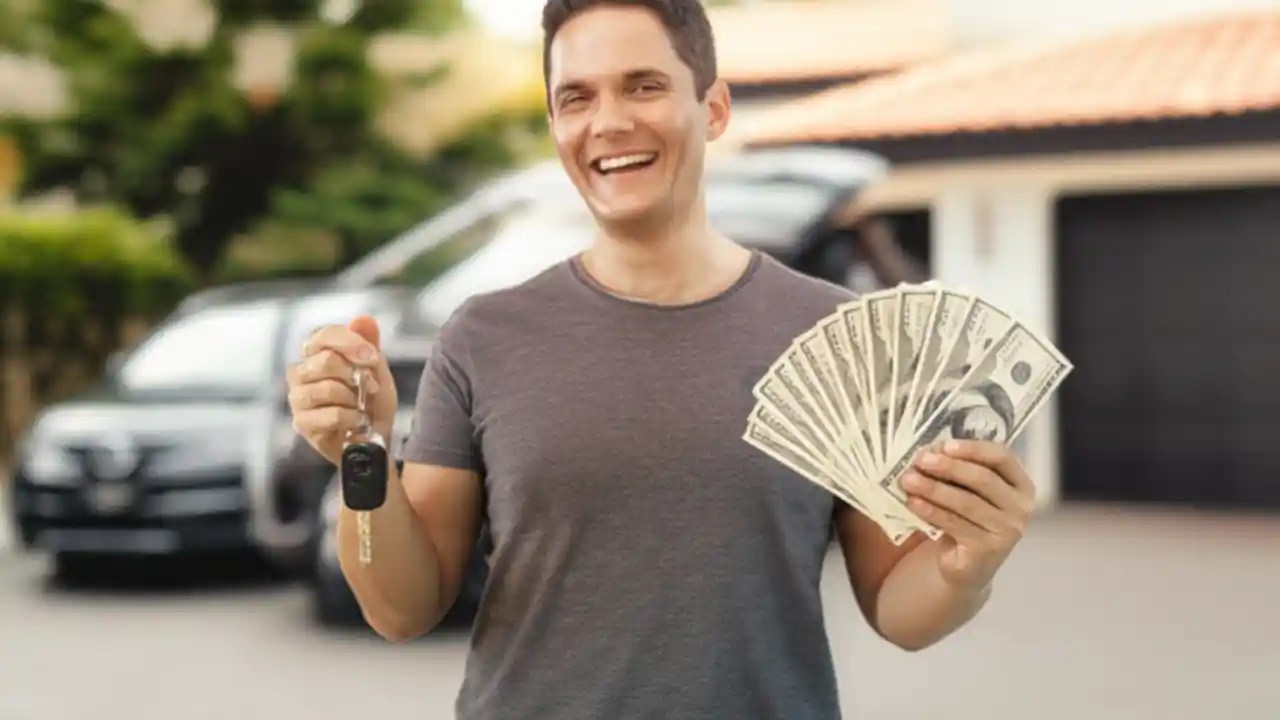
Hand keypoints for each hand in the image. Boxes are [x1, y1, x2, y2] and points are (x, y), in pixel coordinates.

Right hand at [285, 315, 397, 465]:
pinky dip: (351, 418)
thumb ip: (369, 344)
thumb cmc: (371, 402)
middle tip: (371, 387)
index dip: (350, 343)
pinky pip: (330, 414)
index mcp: (316, 352)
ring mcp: (298, 398)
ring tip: (362, 407)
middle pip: (325, 361)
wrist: (374, 439)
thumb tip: (364, 319)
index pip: (324, 334)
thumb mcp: (377, 371)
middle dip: (355, 374)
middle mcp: (301, 372)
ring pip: (326, 389)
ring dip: (353, 399)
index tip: (372, 358)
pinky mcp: (302, 423)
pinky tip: (357, 422)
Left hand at [899, 440, 1034, 591]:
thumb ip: (957, 472)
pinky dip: (931, 511)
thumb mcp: (968, 492)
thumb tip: (931, 451)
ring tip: (908, 480)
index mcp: (1020, 485)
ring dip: (933, 488)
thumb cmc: (970, 520)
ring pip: (966, 502)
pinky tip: (913, 502)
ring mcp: (1007, 530)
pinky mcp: (987, 549)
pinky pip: (954, 523)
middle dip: (948, 467)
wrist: (969, 567)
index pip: (1002, 457)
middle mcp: (1020, 507)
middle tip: (920, 460)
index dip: (973, 448)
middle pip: (983, 479)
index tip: (945, 445)